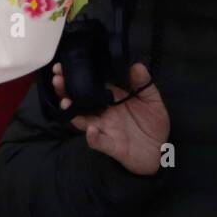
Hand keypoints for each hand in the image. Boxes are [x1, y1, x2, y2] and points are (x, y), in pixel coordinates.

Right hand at [53, 61, 167, 174]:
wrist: (159, 150)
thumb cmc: (152, 123)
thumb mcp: (152, 100)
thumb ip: (144, 84)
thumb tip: (136, 65)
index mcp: (110, 99)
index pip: (89, 85)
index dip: (77, 75)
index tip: (64, 65)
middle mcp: (102, 112)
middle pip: (78, 100)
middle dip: (65, 90)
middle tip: (57, 78)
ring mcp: (103, 129)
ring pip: (82, 120)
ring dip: (72, 111)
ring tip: (65, 101)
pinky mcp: (109, 145)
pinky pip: (97, 141)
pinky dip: (92, 136)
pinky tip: (91, 129)